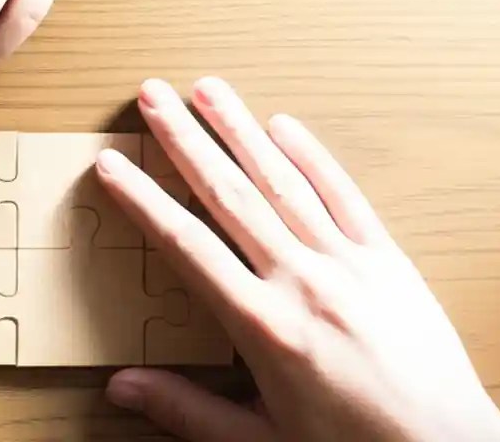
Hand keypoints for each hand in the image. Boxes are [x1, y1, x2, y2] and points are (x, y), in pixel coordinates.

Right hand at [95, 78, 499, 441]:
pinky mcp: (388, 262)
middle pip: (229, 196)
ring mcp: (349, 265)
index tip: (111, 165)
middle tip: (151, 97)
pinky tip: (285, 126)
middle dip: (183, 141)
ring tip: (208, 89)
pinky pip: (345, 196)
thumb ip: (186, 410)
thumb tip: (120, 388)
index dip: (143, 201)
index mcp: (264, 327)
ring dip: (240, 130)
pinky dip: (313, 157)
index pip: (186, 246)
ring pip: (282, 182)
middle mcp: (303, 283)